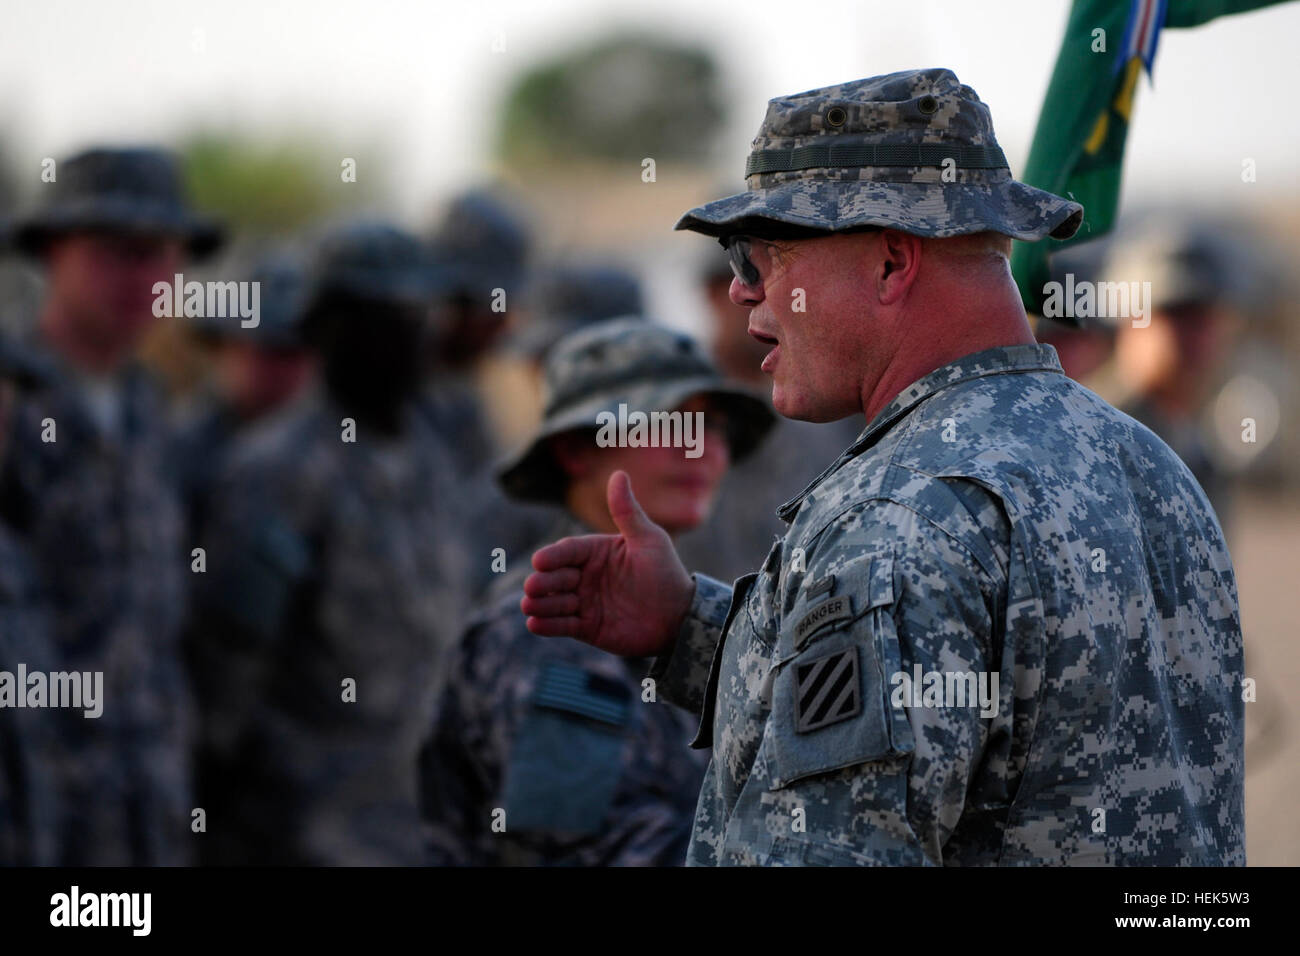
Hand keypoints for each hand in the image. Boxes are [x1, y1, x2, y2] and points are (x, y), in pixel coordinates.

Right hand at [522, 470, 693, 657]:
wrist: (679, 617)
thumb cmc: (665, 573)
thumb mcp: (649, 540)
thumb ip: (627, 512)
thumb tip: (618, 473)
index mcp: (595, 551)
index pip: (568, 551)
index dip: (553, 556)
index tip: (540, 560)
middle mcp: (585, 575)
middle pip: (555, 576)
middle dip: (543, 581)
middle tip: (534, 585)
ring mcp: (584, 601)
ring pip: (554, 601)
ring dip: (541, 603)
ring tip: (531, 604)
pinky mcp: (586, 627)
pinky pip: (562, 626)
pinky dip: (547, 625)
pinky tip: (535, 624)